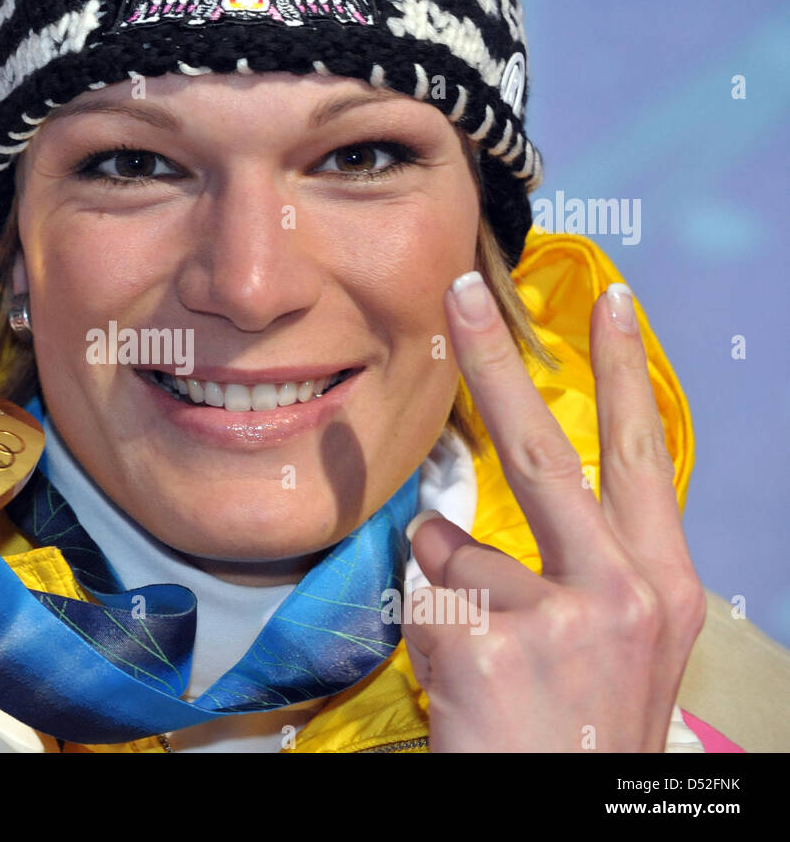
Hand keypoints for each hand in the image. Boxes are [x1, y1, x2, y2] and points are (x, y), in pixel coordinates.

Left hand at [401, 273, 705, 751]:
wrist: (562, 813)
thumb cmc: (577, 729)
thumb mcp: (614, 645)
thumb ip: (574, 566)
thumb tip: (466, 513)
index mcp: (660, 586)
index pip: (638, 457)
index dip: (622, 376)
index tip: (611, 306)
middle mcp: (621, 590)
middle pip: (541, 448)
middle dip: (497, 360)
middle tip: (462, 292)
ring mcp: (555, 615)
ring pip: (452, 546)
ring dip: (445, 592)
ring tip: (486, 663)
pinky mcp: (487, 640)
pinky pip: (421, 594)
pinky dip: (424, 627)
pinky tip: (463, 681)